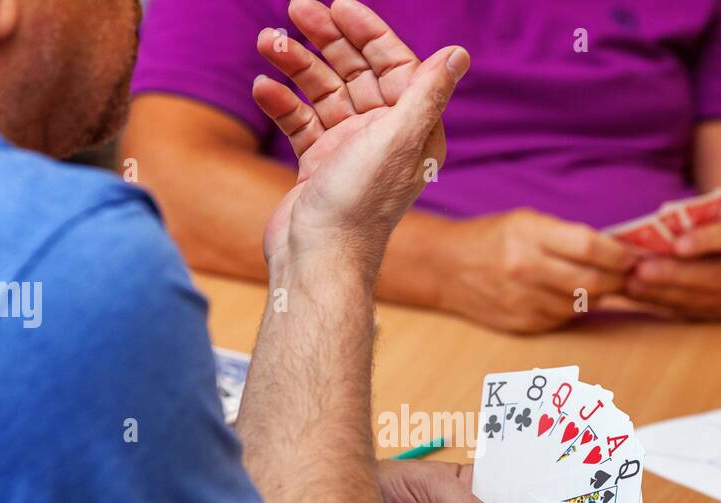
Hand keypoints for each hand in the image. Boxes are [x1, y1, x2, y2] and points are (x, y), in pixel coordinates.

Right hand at [253, 0, 468, 279]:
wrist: (319, 258)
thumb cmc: (359, 203)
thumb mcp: (398, 140)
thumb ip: (426, 93)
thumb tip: (459, 54)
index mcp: (413, 129)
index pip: (395, 64)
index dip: (368, 32)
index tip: (337, 6)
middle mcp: (384, 136)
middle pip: (356, 71)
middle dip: (326, 38)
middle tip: (295, 8)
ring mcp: (349, 149)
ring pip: (322, 92)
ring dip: (295, 65)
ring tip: (265, 43)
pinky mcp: (318, 165)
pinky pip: (299, 121)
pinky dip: (281, 102)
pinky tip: (261, 86)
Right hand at [437, 209, 634, 332]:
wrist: (446, 268)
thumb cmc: (493, 238)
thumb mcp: (527, 221)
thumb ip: (568, 235)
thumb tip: (617, 250)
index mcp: (528, 235)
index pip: (588, 247)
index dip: (618, 254)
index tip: (631, 255)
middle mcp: (525, 269)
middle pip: (591, 282)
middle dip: (617, 279)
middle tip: (628, 274)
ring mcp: (523, 301)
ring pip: (582, 305)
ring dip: (598, 295)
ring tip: (599, 282)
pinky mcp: (522, 324)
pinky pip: (563, 318)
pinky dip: (574, 308)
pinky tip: (568, 295)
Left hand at [620, 218, 720, 321]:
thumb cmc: (720, 223)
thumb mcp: (716, 215)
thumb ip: (695, 220)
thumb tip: (653, 232)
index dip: (706, 241)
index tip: (677, 244)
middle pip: (715, 277)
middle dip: (674, 275)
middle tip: (640, 270)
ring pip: (700, 300)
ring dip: (661, 293)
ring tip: (630, 284)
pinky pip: (689, 312)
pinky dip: (659, 302)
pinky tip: (635, 294)